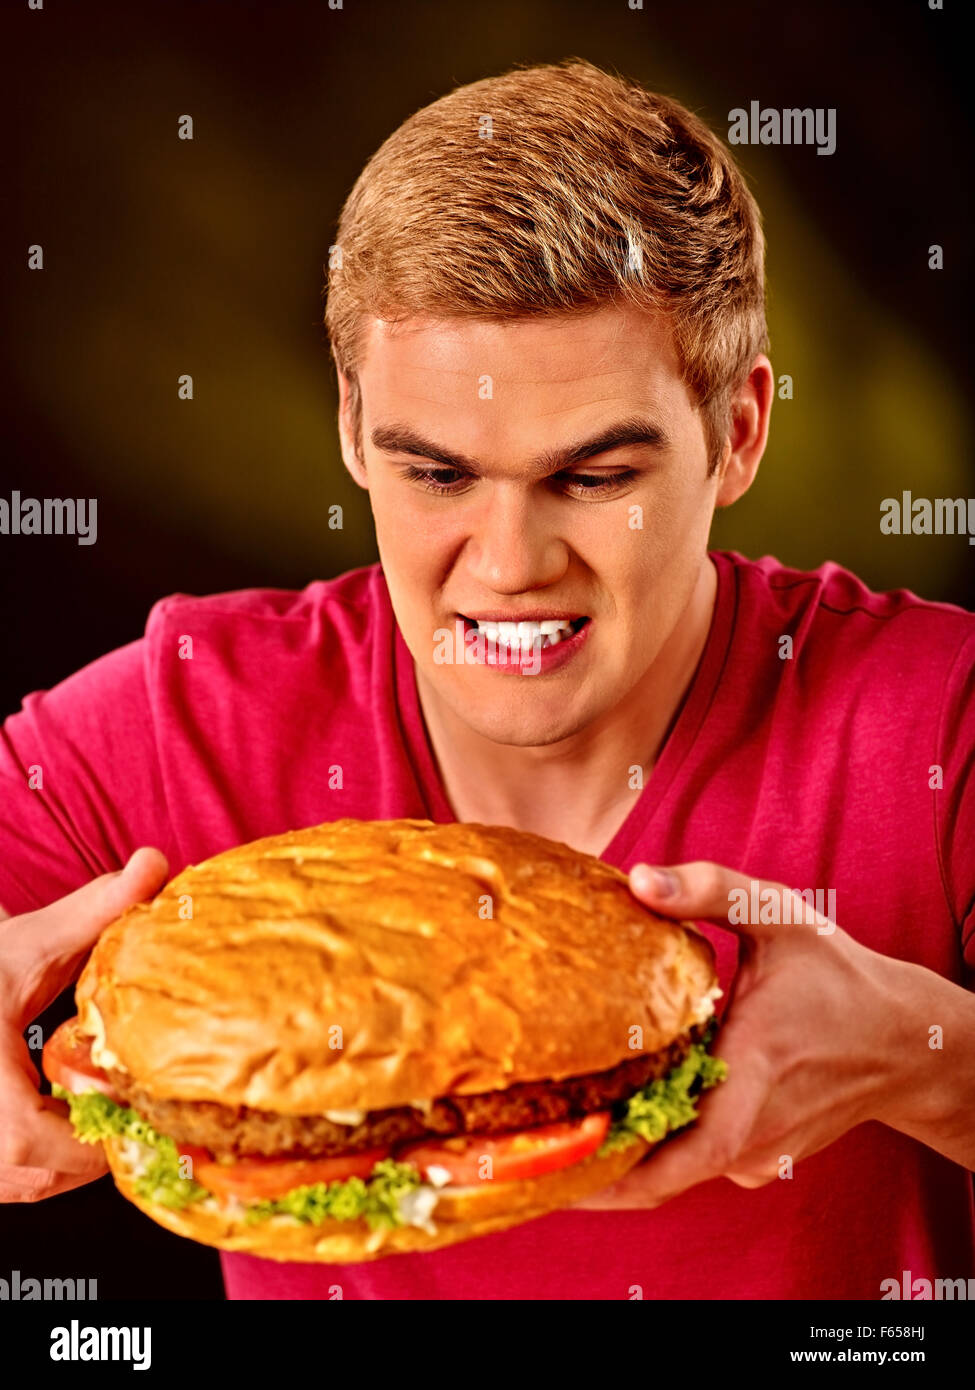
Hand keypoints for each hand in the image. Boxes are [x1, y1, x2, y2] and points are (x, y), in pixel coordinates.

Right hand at [0, 848, 168, 1201]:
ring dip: (72, 1159)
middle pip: (33, 1172)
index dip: (84, 1145)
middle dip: (92, 1150)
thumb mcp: (36, 938)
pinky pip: (15, 1179)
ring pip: (25, 1182)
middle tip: (135, 1114)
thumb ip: (98, 908)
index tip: (131, 1117)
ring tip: (109, 1116)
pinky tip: (76, 1122)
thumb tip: (154, 865)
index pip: (24, 1142)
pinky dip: (50, 1161)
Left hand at [574, 860, 919, 1209]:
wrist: (904, 1043)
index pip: (695, 1148)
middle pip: (665, 1170)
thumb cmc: (837, 976)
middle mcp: (756, 1125)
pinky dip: (658, 1145)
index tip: (563, 1172)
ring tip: (555, 1127)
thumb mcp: (778, 914)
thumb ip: (707, 889)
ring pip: (677, 1165)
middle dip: (595, 1167)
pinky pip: (697, 1161)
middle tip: (527, 1150)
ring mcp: (761, 1155)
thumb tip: (635, 878)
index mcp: (757, 1065)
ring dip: (624, 1152)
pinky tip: (622, 1111)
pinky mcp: (761, 1162)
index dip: (627, 1173)